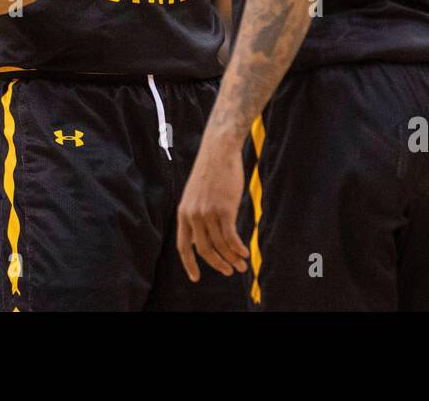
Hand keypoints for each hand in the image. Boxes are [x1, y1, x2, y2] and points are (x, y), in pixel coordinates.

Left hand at [176, 137, 248, 280]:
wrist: (218, 151)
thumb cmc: (210, 172)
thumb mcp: (195, 195)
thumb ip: (195, 216)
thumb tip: (199, 240)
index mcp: (183, 213)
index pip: (183, 246)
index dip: (189, 264)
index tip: (195, 278)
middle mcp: (193, 215)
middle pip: (205, 250)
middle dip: (218, 264)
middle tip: (229, 272)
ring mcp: (208, 213)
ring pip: (220, 245)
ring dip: (232, 258)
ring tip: (242, 265)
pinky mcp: (224, 209)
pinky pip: (231, 237)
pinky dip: (238, 248)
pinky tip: (245, 253)